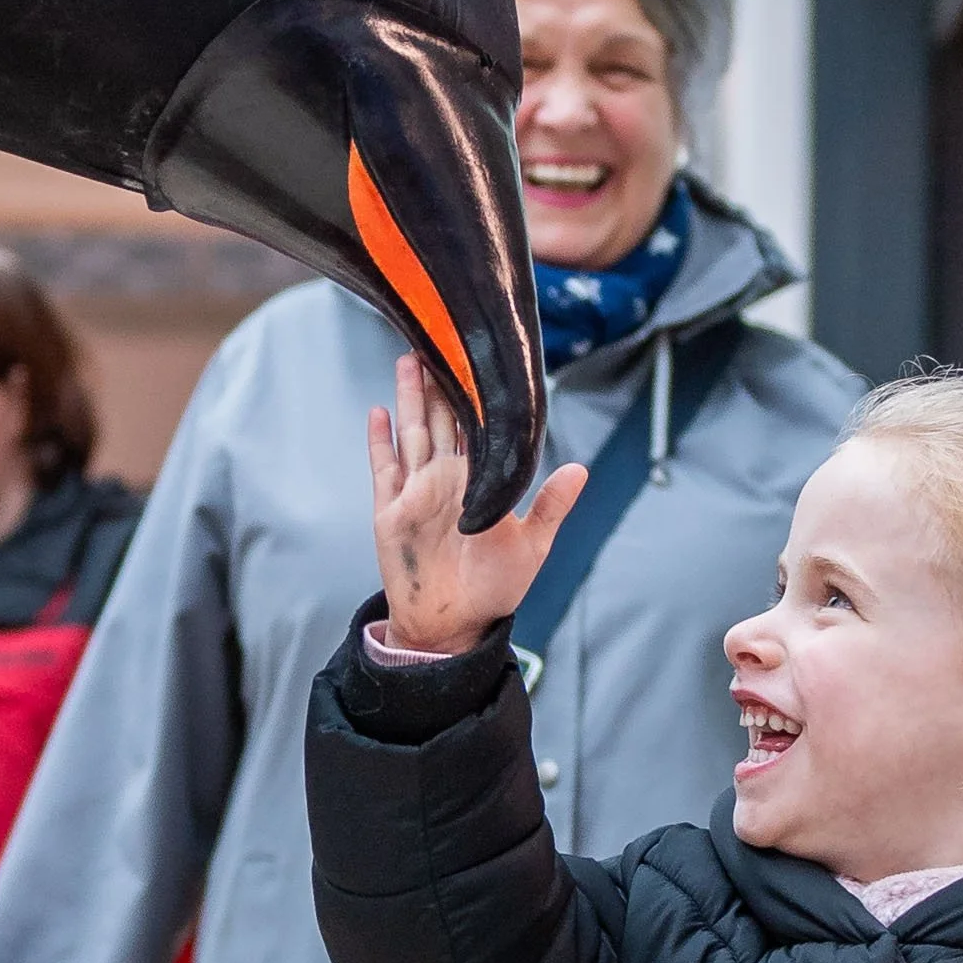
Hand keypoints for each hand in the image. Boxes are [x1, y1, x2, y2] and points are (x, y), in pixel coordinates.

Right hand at [368, 354, 586, 656]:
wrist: (454, 624)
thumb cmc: (496, 588)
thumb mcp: (532, 546)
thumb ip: (550, 506)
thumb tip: (581, 470)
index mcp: (479, 481)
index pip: (477, 426)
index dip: (475, 393)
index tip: (475, 355)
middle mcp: (446, 478)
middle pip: (442, 418)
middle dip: (439, 380)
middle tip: (438, 337)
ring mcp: (416, 491)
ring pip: (413, 432)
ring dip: (411, 397)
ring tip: (410, 359)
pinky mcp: (391, 510)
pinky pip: (384, 468)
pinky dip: (381, 440)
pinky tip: (380, 411)